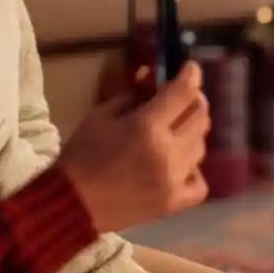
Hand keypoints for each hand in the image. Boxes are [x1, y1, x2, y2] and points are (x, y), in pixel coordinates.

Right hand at [56, 61, 209, 231]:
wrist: (72, 203)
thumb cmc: (82, 155)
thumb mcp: (101, 116)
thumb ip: (131, 95)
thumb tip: (150, 76)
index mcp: (146, 127)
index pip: (183, 92)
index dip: (191, 75)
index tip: (191, 69)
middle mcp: (168, 152)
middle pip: (200, 118)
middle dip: (194, 101)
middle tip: (184, 98)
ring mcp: (174, 180)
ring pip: (201, 147)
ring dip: (191, 134)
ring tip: (176, 132)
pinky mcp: (174, 203)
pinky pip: (200, 183)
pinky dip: (194, 171)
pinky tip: (180, 166)